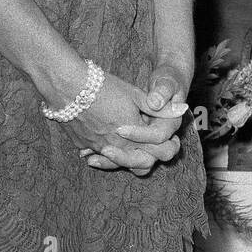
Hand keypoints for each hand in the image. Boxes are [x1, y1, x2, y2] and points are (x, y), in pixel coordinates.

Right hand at [66, 69, 184, 174]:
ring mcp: (98, 148)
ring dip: (126, 158)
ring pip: (118, 164)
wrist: (69, 87)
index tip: (168, 140)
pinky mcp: (83, 146)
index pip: (158, 150)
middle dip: (149, 157)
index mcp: (134, 135)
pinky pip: (98, 157)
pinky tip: (107, 145)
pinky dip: (105, 154)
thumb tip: (182, 110)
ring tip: (130, 148)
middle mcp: (117, 146)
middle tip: (153, 148)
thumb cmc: (105, 87)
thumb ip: (158, 108)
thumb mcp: (135, 94)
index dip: (167, 146)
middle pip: (140, 164)